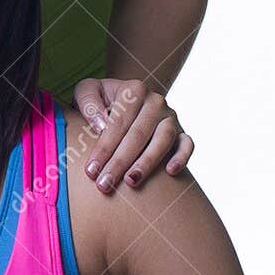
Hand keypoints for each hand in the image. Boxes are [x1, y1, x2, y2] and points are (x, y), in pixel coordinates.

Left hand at [71, 77, 193, 192]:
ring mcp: (170, 117)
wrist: (122, 100)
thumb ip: (88, 102)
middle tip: (104, 184)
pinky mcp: (181, 132)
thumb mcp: (87, 91)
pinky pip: (187, 145)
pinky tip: (170, 172)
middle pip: (138, 135)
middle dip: (120, 162)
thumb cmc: (100, 100)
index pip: (118, 123)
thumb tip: (101, 125)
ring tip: (131, 181)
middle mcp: (156, 102)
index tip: (91, 170)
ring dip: (147, 163)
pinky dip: (182, 157)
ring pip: (163, 140)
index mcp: (134, 90)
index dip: (104, 148)